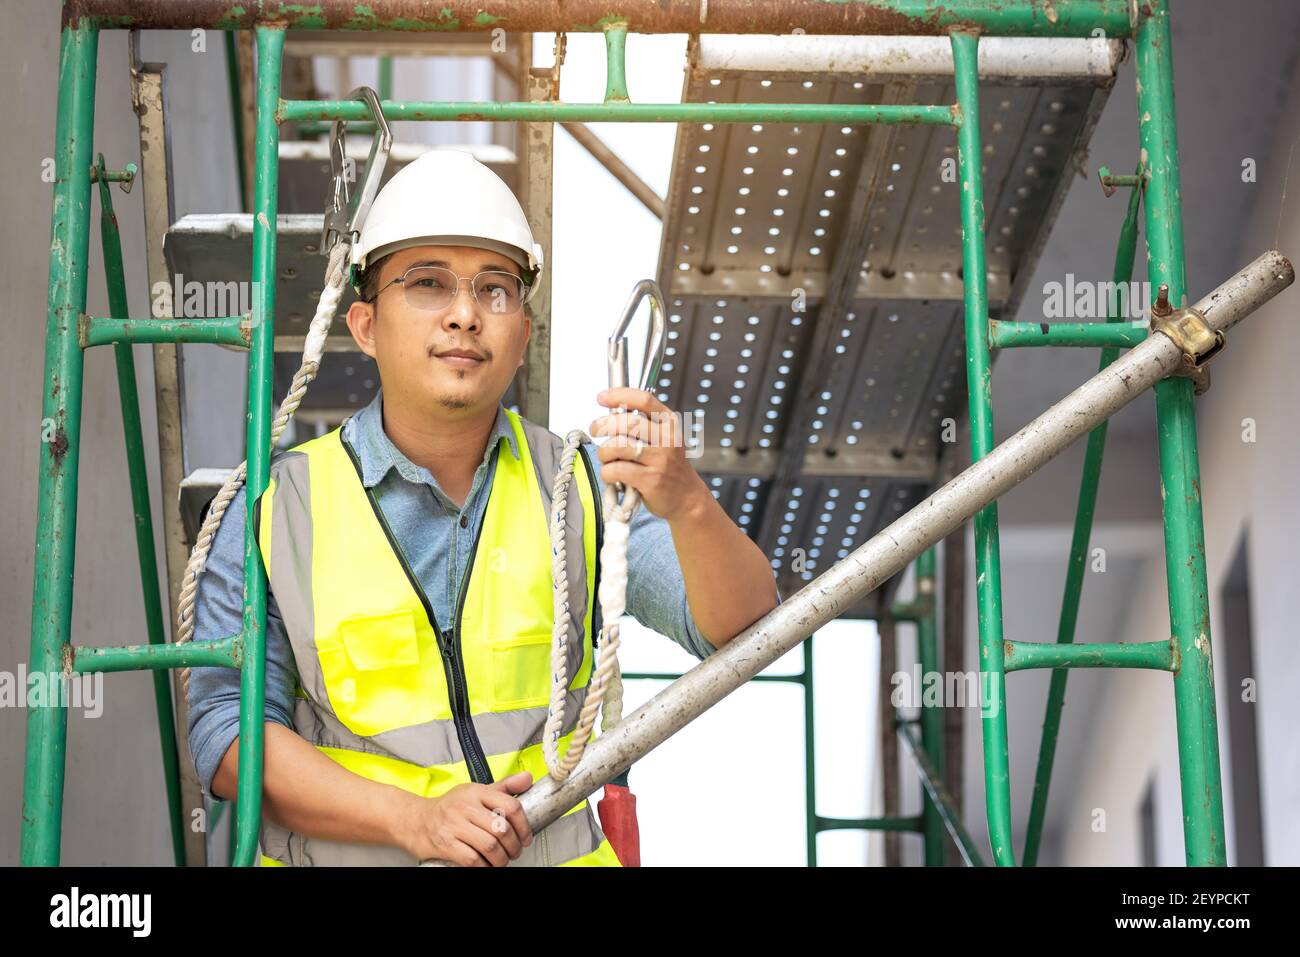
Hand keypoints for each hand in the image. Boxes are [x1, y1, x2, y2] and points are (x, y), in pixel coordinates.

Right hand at [399, 770, 533, 866]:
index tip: (526, 837)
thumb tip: (527, 778)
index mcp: (476, 792)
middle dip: (514, 846)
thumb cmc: (449, 807)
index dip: (524, 825)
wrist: (414, 820)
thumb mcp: (475, 792)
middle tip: (515, 852)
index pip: (510, 805)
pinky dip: (485, 866)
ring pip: (490, 847)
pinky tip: (486, 865)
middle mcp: (465, 807)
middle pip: (502, 830)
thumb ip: (503, 787)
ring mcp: (454, 826)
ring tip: (502, 861)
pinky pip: (473, 860)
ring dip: (502, 859)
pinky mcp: (445, 844)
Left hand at [590, 387, 709, 522]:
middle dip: (602, 425)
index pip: (644, 399)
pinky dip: (607, 473)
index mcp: (669, 423)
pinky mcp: (650, 480)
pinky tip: (613, 476)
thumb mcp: (663, 439)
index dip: (618, 395)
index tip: (601, 397)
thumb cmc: (668, 466)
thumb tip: (609, 413)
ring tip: (608, 459)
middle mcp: (667, 439)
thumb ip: (642, 425)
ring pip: (616, 446)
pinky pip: (615, 470)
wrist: (687, 497)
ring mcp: (659, 460)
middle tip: (595, 430)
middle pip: (626, 422)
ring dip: (604, 453)